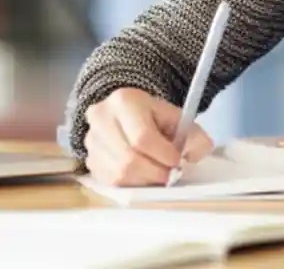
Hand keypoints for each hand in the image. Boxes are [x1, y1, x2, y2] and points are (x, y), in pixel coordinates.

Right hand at [83, 87, 213, 185]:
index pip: (142, 137)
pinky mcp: (89, 159)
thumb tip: (191, 156)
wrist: (126, 115)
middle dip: (156, 173)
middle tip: (170, 175)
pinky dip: (131, 184)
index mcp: (124, 101)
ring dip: (144, 181)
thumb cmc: (154, 118)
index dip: (164, 155)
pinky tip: (142, 175)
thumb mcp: (178, 118)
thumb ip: (194, 136)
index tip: (178, 161)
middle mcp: (101, 118)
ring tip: (157, 175)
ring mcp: (91, 140)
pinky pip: (111, 182)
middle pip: (128, 159)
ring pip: (118, 173)